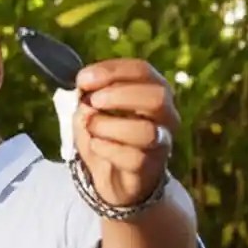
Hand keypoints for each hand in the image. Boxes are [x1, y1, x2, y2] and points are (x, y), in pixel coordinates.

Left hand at [72, 58, 178, 206]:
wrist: (110, 177)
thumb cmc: (105, 135)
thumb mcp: (91, 110)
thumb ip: (87, 95)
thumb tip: (83, 86)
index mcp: (152, 91)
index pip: (142, 70)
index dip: (111, 71)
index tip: (83, 79)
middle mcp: (165, 115)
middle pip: (157, 97)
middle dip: (119, 95)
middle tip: (92, 101)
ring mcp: (160, 142)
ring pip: (145, 130)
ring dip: (108, 126)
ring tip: (91, 127)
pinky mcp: (150, 167)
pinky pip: (133, 158)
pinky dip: (107, 149)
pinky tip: (96, 145)